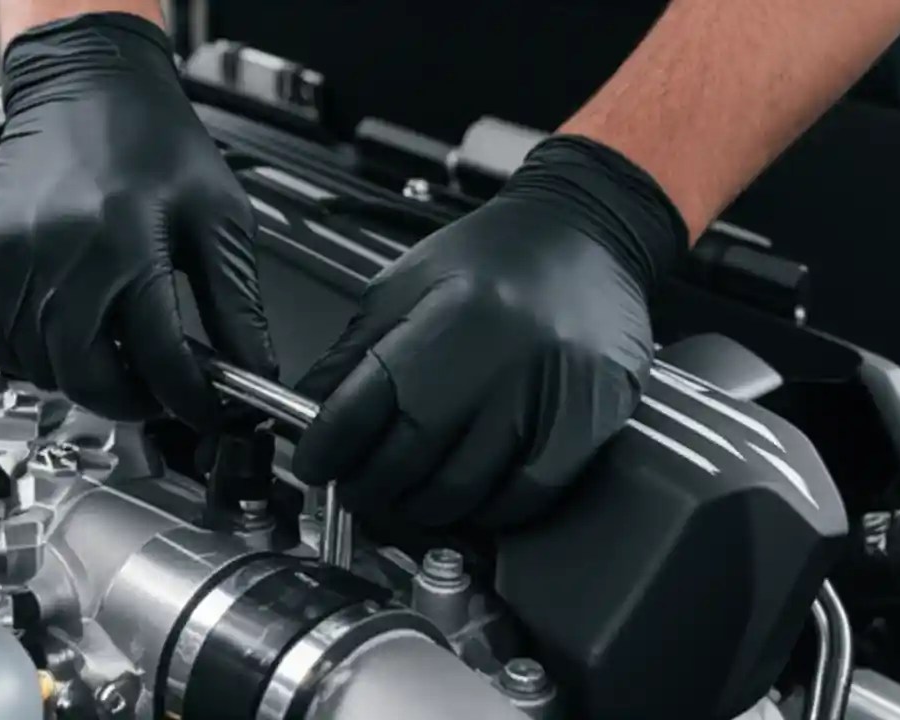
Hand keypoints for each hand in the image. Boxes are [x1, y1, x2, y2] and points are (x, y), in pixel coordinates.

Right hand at [0, 13, 274, 429]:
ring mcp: (6, 255)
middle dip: (127, 399)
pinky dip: (30, 351)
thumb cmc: (152, 142)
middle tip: (156, 390)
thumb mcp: (218, 218)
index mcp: (123, 242)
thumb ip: (236, 304)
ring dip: (78, 376)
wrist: (84, 87)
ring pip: (35, 366)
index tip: (204, 409)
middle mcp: (55, 252)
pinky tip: (65, 328)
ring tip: (113, 350)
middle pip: (84, 377)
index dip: (188, 400)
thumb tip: (254, 372)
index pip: (159, 359)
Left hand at [293, 137, 686, 529]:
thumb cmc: (495, 256)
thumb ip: (356, 349)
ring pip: (467, 488)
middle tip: (354, 488)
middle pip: (414, 455)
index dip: (329, 446)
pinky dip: (485, 510)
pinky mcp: (589, 424)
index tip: (313, 464)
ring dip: (422, 506)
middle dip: (370, 484)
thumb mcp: (408, 282)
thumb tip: (309, 409)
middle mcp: (503, 357)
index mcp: (450, 313)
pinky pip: (526, 496)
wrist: (590, 235)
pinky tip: (465, 497)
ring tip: (403, 495)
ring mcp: (552, 395)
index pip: (368, 403)